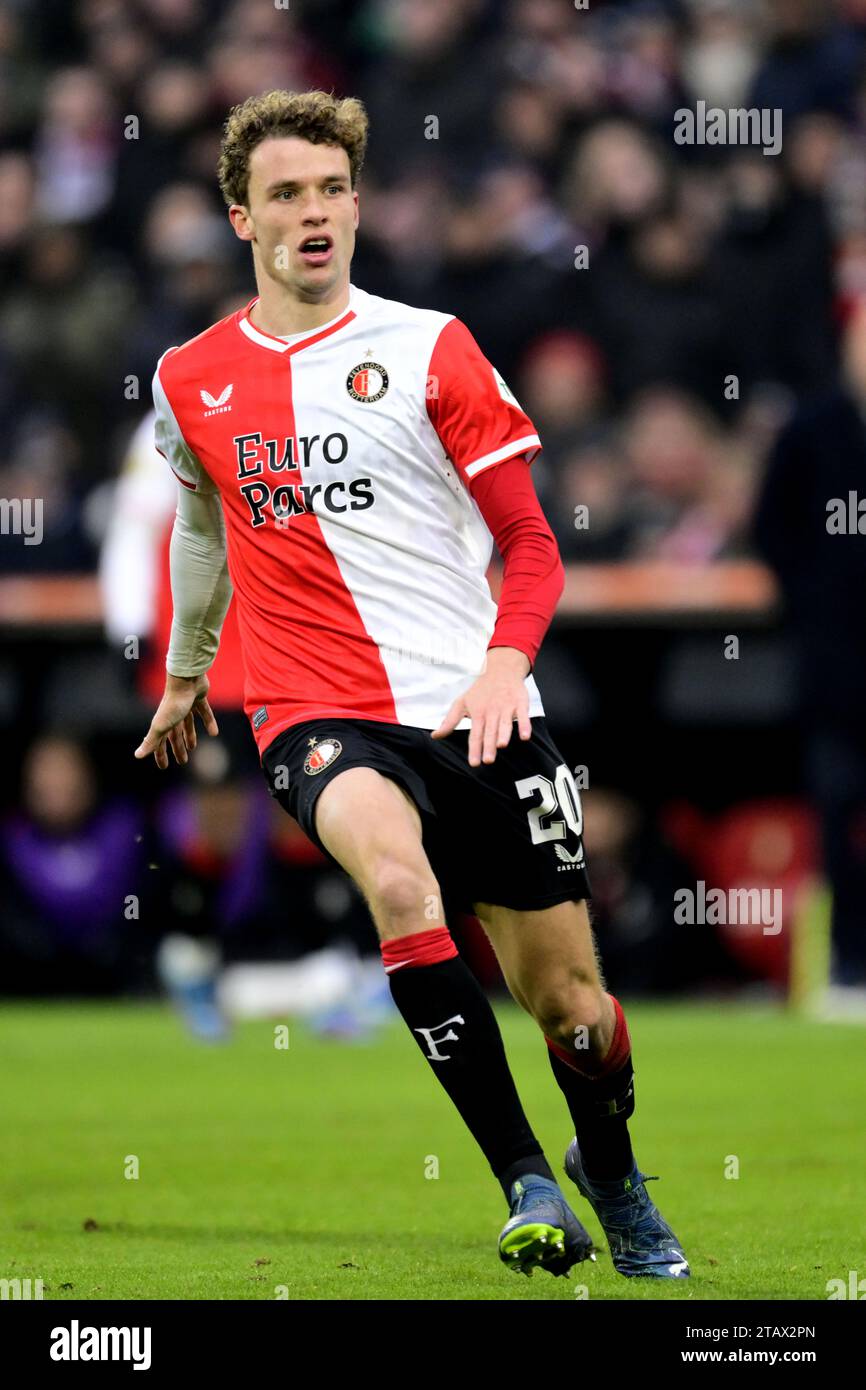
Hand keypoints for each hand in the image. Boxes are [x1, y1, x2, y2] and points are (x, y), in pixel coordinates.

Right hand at [134, 671, 218, 768]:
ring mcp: (185, 706)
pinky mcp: (198, 698)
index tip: (164, 766)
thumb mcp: (161, 726)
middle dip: (177, 748)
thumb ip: (151, 741)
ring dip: (189, 736)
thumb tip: (136, 756)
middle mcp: (173, 715)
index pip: (160, 742)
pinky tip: (214, 733)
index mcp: (163, 722)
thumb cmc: (173, 704)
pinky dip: (209, 722)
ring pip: (187, 724)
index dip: (160, 754)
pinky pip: (204, 713)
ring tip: (193, 747)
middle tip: (183, 761)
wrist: (186, 679)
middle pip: (175, 735)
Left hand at [431, 647, 531, 765]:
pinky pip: (523, 716)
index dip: (475, 749)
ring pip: (505, 724)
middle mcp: (491, 712)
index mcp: (478, 714)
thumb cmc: (480, 691)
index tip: (474, 763)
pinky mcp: (520, 703)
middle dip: (489, 746)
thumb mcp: (461, 703)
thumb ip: (449, 721)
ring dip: (504, 734)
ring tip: (501, 745)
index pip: (475, 735)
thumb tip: (435, 736)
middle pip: (490, 732)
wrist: (501, 671)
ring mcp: (506, 707)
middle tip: (488, 760)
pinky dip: (524, 725)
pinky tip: (525, 736)